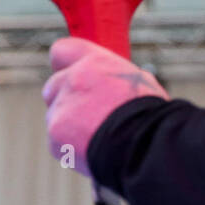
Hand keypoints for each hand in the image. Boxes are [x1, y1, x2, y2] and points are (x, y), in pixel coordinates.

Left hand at [42, 37, 168, 177]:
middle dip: (65, 102)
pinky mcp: (55, 134)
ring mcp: (61, 107)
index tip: (69, 76)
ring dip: (69, 129)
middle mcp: (73, 79)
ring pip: (55, 118)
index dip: (64, 66)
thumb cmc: (151, 117)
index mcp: (95, 62)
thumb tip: (112, 86)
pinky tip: (93, 153)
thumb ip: (113, 80)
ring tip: (98, 140)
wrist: (146, 146)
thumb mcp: (140, 83)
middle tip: (88, 118)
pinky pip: (57, 144)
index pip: (61, 50)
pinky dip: (71, 151)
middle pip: (53, 88)